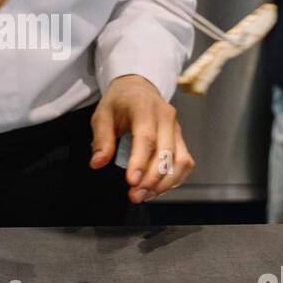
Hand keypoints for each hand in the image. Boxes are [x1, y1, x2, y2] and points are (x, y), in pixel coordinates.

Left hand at [90, 75, 194, 203]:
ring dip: (165, 182)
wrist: (138, 88)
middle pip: (166, 152)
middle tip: (135, 195)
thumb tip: (98, 163)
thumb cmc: (120, 102)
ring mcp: (176, 128)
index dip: (140, 161)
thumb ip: (101, 139)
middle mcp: (166, 117)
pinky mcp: (181, 139)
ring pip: (181, 160)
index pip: (146, 136)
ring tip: (145, 195)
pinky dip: (174, 179)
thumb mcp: (102, 115)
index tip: (131, 181)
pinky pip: (185, 162)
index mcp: (144, 107)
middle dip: (152, 178)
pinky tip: (156, 188)